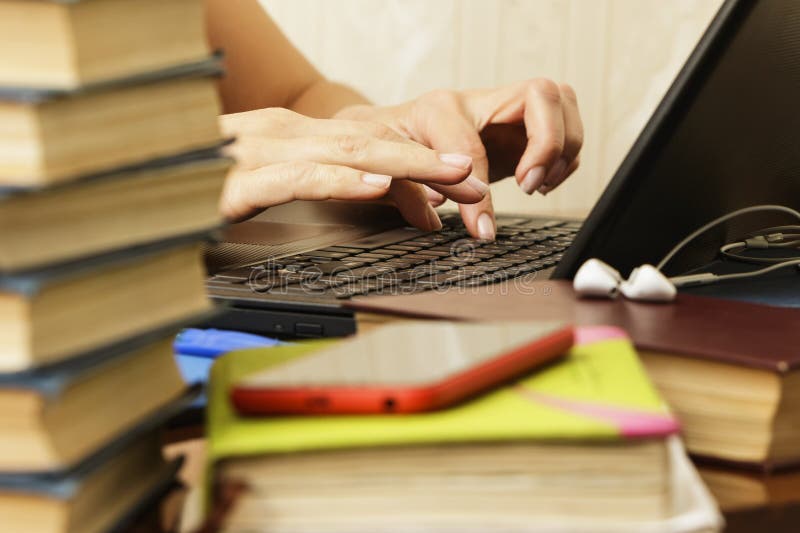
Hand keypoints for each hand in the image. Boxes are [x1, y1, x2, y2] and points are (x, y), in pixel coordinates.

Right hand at [219, 107, 488, 226]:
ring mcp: (260, 155)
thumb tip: (376, 196)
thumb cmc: (201, 192)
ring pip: (348, 156)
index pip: (369, 144)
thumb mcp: (270, 185)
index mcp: (292, 138)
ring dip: (406, 166)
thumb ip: (317, 184)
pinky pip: (300, 178)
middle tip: (477, 180)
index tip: (463, 179)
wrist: (136, 194)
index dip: (420, 159)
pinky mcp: (238, 183)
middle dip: (429, 161)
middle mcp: (282, 136)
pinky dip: (342, 181)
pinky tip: (377, 187)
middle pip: (371, 144)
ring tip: (452, 178)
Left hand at [334, 79, 583, 239]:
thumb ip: (408, 190)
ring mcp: (504, 108)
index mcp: (439, 108)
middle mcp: (478, 100)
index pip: (471, 144)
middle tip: (528, 186)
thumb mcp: (385, 168)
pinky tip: (538, 182)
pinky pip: (565, 127)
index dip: (479, 192)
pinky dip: (564, 158)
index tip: (481, 229)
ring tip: (536, 185)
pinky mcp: (521, 125)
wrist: (393, 134)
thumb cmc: (389, 148)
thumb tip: (433, 214)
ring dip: (562, 148)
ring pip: (561, 101)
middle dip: (546, 144)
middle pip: (542, 93)